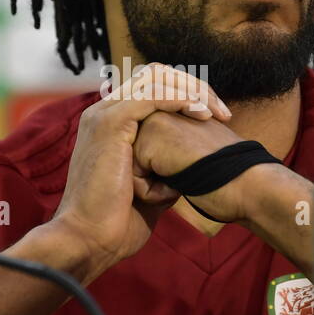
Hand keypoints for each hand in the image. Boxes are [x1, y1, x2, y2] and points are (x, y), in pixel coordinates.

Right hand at [47, 63, 231, 276]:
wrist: (90, 240)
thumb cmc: (116, 223)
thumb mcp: (150, 188)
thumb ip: (165, 168)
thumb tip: (189, 164)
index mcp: (111, 124)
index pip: (152, 86)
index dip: (187, 94)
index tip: (216, 117)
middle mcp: (105, 112)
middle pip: (156, 74)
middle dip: (195, 86)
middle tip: (222, 112)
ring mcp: (105, 115)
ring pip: (156, 77)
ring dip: (192, 89)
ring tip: (216, 112)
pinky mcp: (110, 124)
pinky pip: (152, 95)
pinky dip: (181, 99)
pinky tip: (202, 113)